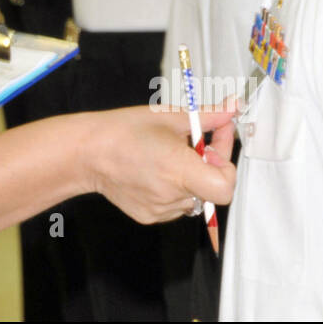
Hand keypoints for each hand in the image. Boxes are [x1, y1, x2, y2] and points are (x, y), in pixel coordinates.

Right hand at [87, 101, 236, 223]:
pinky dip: (173, 190)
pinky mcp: (150, 216)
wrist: (88, 152)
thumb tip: (234, 107)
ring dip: (190, 178)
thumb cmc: (124, 131)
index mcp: (179, 169)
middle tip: (191, 145)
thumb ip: (209, 116)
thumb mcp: (170, 117)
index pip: (225, 186)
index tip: (214, 146)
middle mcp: (172, 195)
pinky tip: (154, 172)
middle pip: (211, 188)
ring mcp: (161, 210)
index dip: (226, 165)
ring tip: (167, 158)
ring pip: (194, 197)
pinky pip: (175, 205)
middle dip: (208, 165)